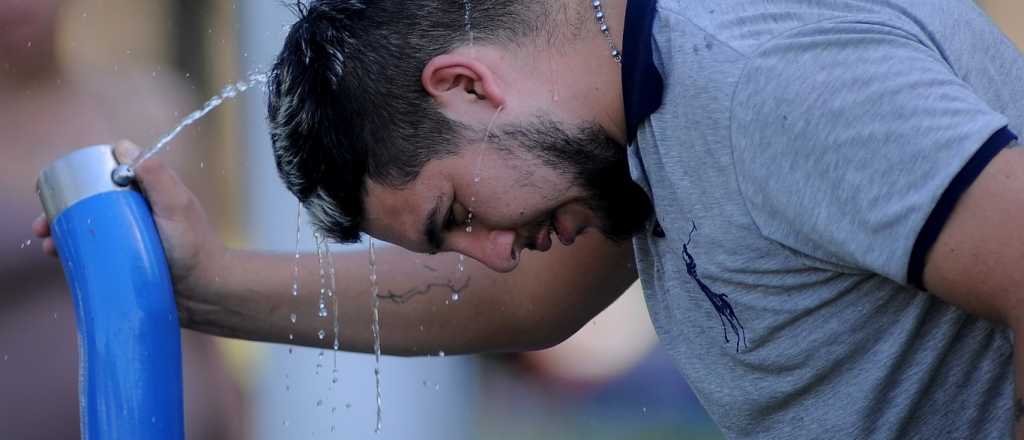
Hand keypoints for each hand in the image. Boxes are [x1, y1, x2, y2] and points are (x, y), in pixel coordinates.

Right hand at [32, 141, 226, 311]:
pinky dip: (73, 251)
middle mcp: (138, 211)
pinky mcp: (126, 259)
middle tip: (44, 224)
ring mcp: (131, 236)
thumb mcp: (176, 206)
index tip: (63, 186)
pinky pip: (94, 251)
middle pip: (93, 200)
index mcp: (150, 192)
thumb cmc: (195, 248)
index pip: (111, 173)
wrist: (206, 293)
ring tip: (48, 243)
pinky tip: (58, 257)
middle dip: (64, 208)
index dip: (83, 175)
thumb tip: (122, 148)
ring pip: (89, 226)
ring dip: (62, 231)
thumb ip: (157, 176)